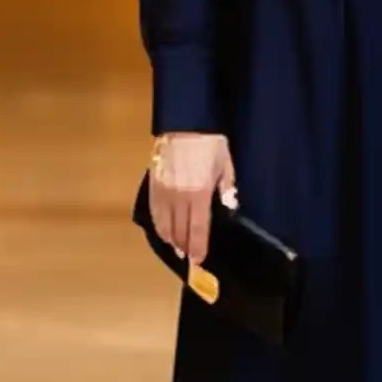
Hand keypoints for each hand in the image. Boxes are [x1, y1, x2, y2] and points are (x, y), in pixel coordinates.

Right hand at [149, 133, 235, 264]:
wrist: (184, 122)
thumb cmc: (209, 143)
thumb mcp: (225, 164)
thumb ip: (227, 188)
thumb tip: (229, 206)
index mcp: (199, 193)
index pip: (198, 229)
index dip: (199, 247)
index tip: (199, 259)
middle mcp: (179, 196)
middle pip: (180, 230)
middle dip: (186, 246)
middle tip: (190, 257)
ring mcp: (164, 192)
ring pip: (165, 225)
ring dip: (171, 239)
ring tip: (178, 248)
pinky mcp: (153, 185)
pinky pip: (154, 212)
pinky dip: (159, 226)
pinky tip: (164, 232)